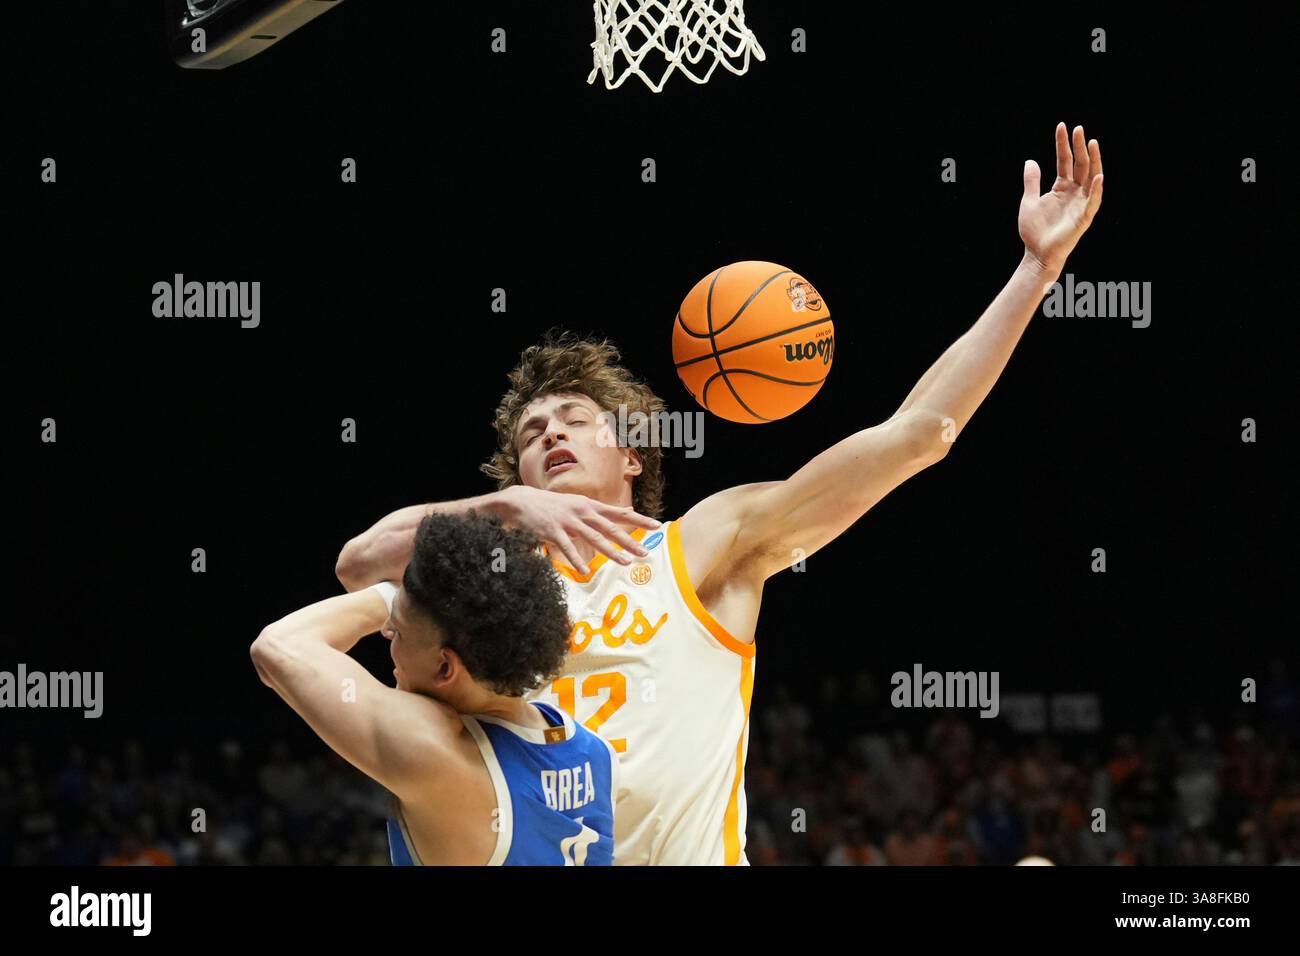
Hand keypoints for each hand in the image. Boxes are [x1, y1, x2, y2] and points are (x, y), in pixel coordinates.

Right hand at [496, 485, 660, 573]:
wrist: (521, 500)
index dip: (639, 519)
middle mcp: (582, 511)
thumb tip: (625, 512)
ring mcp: (568, 521)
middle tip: (645, 552)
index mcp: (590, 505)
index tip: (657, 525)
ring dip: (610, 551)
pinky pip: (567, 547)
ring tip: (624, 563)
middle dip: (629, 541)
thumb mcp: (579, 504)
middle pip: (610, 527)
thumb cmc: (553, 505)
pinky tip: (586, 570)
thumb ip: (600, 512)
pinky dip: (576, 559)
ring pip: (593, 538)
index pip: (619, 513)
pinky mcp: (552, 530)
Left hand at [1019, 122, 1104, 275]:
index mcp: (1061, 188)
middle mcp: (1074, 193)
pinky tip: (1097, 176)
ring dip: (1093, 161)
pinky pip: (1092, 202)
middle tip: (1078, 128)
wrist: (1037, 254)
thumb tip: (1030, 160)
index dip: (1063, 145)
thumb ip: (1032, 181)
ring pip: (1090, 178)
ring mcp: (1080, 204)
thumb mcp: (1029, 201)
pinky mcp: (1083, 218)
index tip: (1061, 126)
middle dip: (1079, 147)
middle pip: (1080, 165)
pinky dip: (1095, 190)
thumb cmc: (1034, 231)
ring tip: (1092, 143)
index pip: (1065, 161)